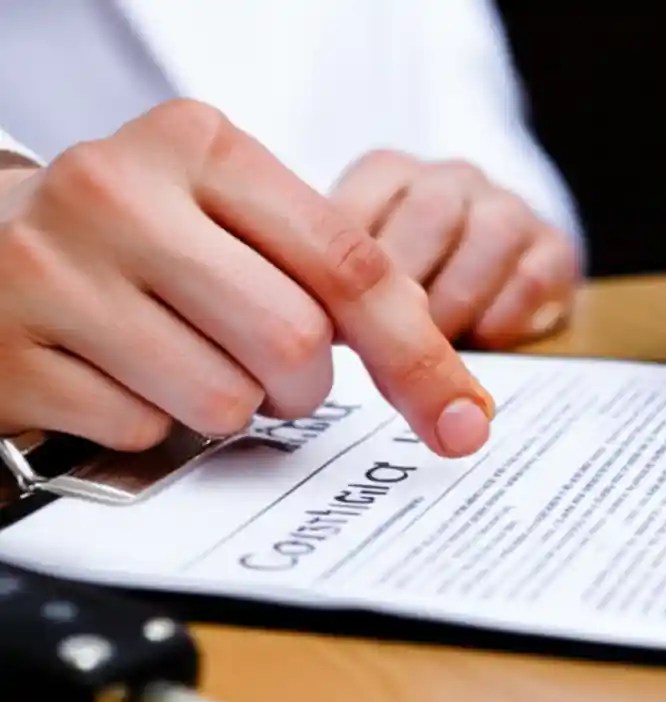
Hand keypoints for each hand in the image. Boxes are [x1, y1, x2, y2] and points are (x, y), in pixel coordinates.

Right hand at [0, 100, 492, 456]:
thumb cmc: (145, 239)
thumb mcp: (234, 217)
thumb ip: (333, 275)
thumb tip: (450, 395)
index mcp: (202, 146)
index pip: (350, 262)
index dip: (418, 354)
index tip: (461, 416)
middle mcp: (120, 191)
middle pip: (295, 342)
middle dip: (303, 387)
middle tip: (268, 369)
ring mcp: (53, 270)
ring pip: (222, 400)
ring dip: (228, 407)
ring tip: (183, 361)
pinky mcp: (10, 351)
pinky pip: (141, 431)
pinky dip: (151, 424)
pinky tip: (117, 374)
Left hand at [330, 151, 580, 347]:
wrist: (493, 283)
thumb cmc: (408, 287)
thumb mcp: (356, 277)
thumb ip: (332, 287)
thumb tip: (301, 332)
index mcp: (389, 174)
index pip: (359, 207)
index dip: (342, 276)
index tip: (328, 327)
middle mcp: (452, 178)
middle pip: (430, 214)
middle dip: (404, 290)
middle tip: (380, 344)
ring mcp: (508, 207)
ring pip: (490, 236)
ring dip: (456, 303)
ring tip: (433, 348)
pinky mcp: (555, 247)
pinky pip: (533, 275)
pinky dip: (503, 317)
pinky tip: (481, 343)